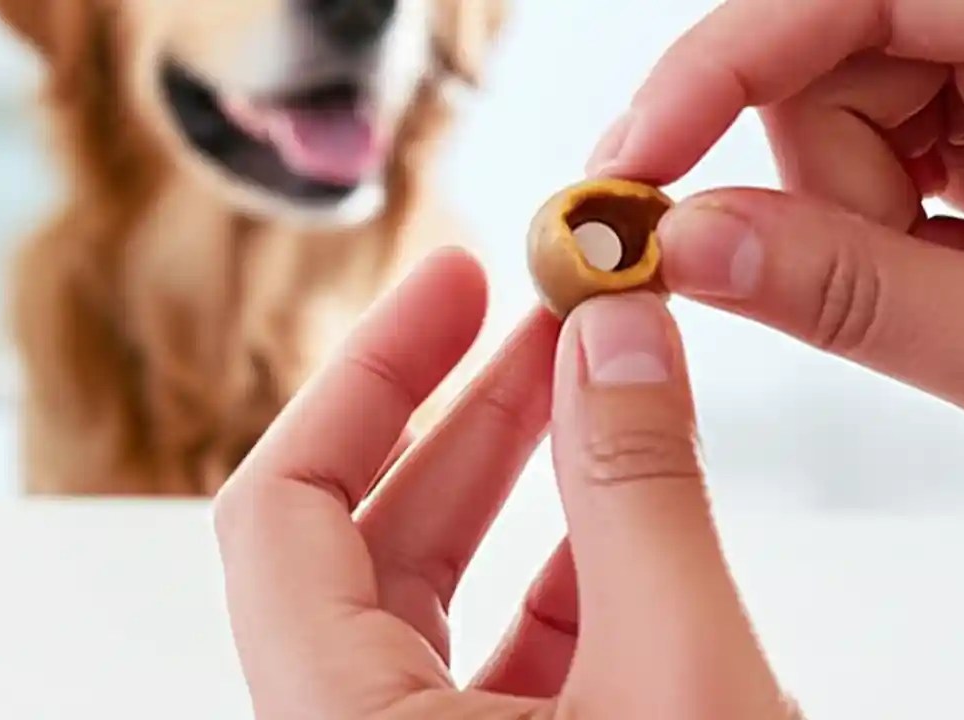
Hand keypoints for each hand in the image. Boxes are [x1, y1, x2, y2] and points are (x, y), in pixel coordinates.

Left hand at [214, 248, 794, 718]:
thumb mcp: (682, 673)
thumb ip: (639, 496)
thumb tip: (616, 333)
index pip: (281, 511)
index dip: (368, 374)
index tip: (455, 281)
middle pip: (367, 541)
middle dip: (469, 414)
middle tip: (551, 312)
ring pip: (437, 599)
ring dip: (525, 485)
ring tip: (604, 386)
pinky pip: (504, 660)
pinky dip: (567, 576)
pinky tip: (631, 509)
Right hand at [588, 0, 963, 536]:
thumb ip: (853, 298)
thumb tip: (686, 245)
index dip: (722, 68)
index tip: (636, 166)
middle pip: (834, 48)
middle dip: (816, 181)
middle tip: (884, 284)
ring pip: (843, 102)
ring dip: (850, 213)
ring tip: (951, 294)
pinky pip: (879, 141)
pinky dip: (877, 220)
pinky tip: (953, 272)